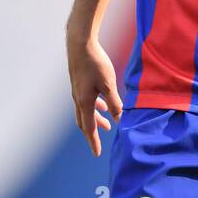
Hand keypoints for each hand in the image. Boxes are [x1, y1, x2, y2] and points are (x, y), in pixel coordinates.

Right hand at [67, 34, 121, 155]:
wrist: (80, 44)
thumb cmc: (95, 63)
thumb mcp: (108, 85)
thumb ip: (115, 103)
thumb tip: (120, 119)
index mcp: (84, 102)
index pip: (89, 128)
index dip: (94, 141)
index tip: (97, 153)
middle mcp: (78, 99)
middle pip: (84, 122)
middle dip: (92, 134)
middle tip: (99, 144)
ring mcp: (77, 91)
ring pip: (85, 111)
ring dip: (96, 120)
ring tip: (107, 125)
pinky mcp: (79, 83)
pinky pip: (86, 100)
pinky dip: (94, 107)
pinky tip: (102, 104)